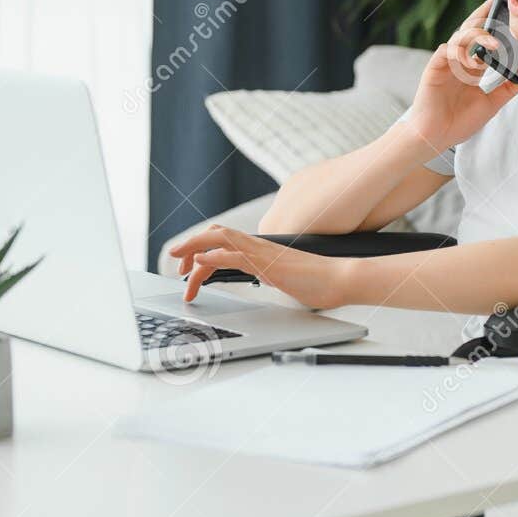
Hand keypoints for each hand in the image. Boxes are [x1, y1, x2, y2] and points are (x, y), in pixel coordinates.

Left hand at [168, 225, 351, 309]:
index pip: (224, 241)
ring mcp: (262, 253)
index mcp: (260, 250)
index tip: (189, 269)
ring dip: (194, 248)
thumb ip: (269, 275)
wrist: (340, 278)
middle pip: (216, 234)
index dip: (202, 250)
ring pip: (220, 239)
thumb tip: (262, 279)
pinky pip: (235, 255)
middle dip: (191, 246)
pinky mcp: (267, 264)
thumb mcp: (284, 278)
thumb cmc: (318, 282)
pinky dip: (214, 256)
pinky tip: (200, 261)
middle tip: (177, 265)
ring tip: (178, 261)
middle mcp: (258, 247)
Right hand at [405, 0, 517, 153]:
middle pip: (472, 31)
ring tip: (495, 43)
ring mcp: (446, 63)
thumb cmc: (459, 121)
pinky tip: (471, 58)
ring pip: (460, 38)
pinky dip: (458, 52)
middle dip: (484, 16)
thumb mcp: (492, 103)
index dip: (495, 24)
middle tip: (499, 3)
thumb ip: (509, 88)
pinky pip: (445, 52)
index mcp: (472, 66)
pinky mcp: (434, 69)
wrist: (435, 137)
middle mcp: (459, 60)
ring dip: (477, 37)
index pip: (485, 39)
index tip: (510, 11)